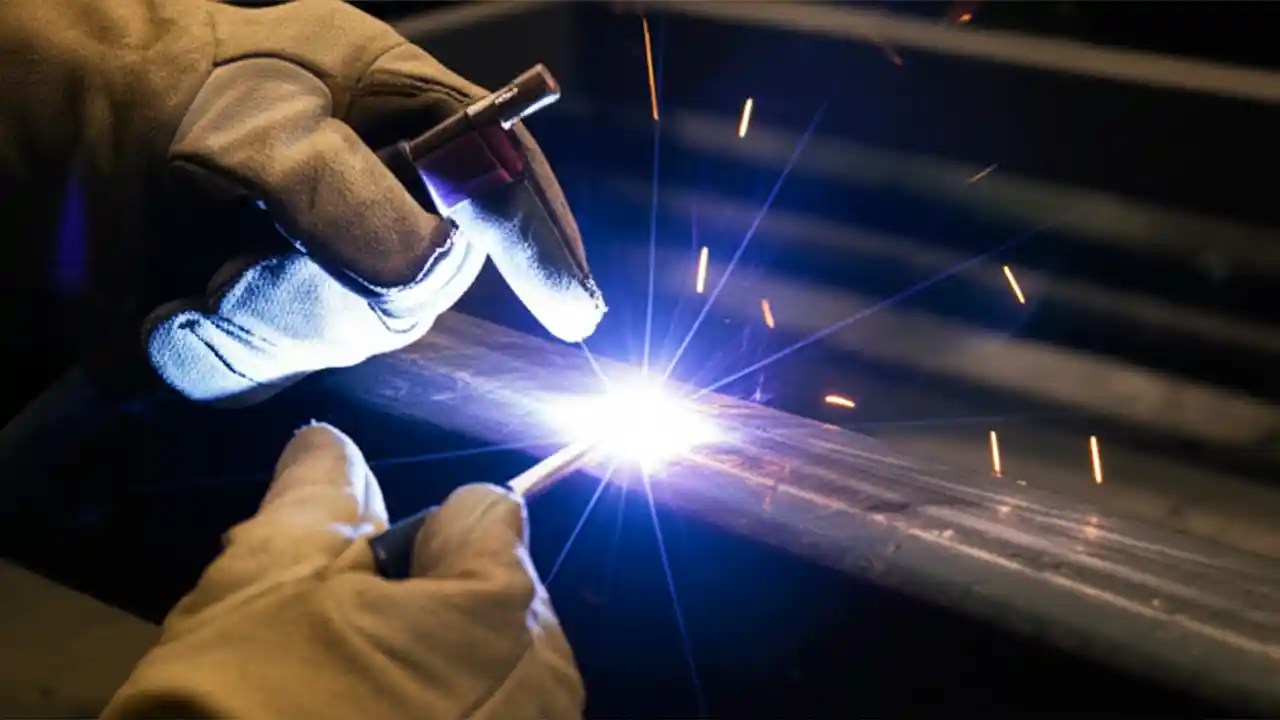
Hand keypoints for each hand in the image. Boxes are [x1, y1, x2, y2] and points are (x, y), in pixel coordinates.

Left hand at [0, 0, 603, 405]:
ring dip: (258, 324)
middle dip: (330, 294)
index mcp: (405, 116)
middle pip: (419, 286)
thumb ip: (345, 193)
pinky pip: (275, 368)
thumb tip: (428, 269)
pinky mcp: (273, 314)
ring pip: (343, 338)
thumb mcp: (255, 125)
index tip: (577, 312)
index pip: (503, 184)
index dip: (546, 247)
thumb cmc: (158, 88)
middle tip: (245, 266)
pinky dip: (214, 353)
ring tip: (188, 284)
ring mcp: (329, 262)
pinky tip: (171, 313)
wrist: (53, 132)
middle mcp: (380, 194)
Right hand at [103, 424, 583, 718]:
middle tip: (331, 655)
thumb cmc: (249, 707)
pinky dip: (429, 715)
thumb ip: (318, 495)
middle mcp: (549, 682)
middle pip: (488, 595)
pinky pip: (477, 714)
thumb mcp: (267, 580)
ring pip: (478, 666)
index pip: (481, 512)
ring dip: (421, 671)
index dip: (408, 537)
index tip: (351, 584)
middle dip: (418, 608)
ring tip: (334, 705)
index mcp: (506, 606)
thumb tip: (329, 442)